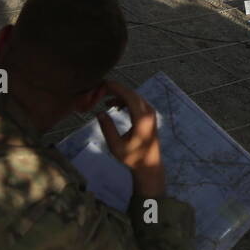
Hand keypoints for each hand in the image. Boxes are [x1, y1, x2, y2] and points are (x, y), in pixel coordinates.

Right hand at [96, 80, 165, 197]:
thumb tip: (99, 112)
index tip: (102, 85)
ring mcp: (150, 113)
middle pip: (131, 93)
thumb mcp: (116, 146)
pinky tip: (114, 106)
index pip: (129, 95)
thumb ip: (107, 129)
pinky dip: (125, 100)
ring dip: (120, 95)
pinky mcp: (149, 115)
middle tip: (100, 91)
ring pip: (134, 97)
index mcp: (142, 118)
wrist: (149, 164)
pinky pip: (137, 102)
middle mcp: (148, 112)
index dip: (116, 88)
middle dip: (116, 89)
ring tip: (104, 100)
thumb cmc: (132, 158)